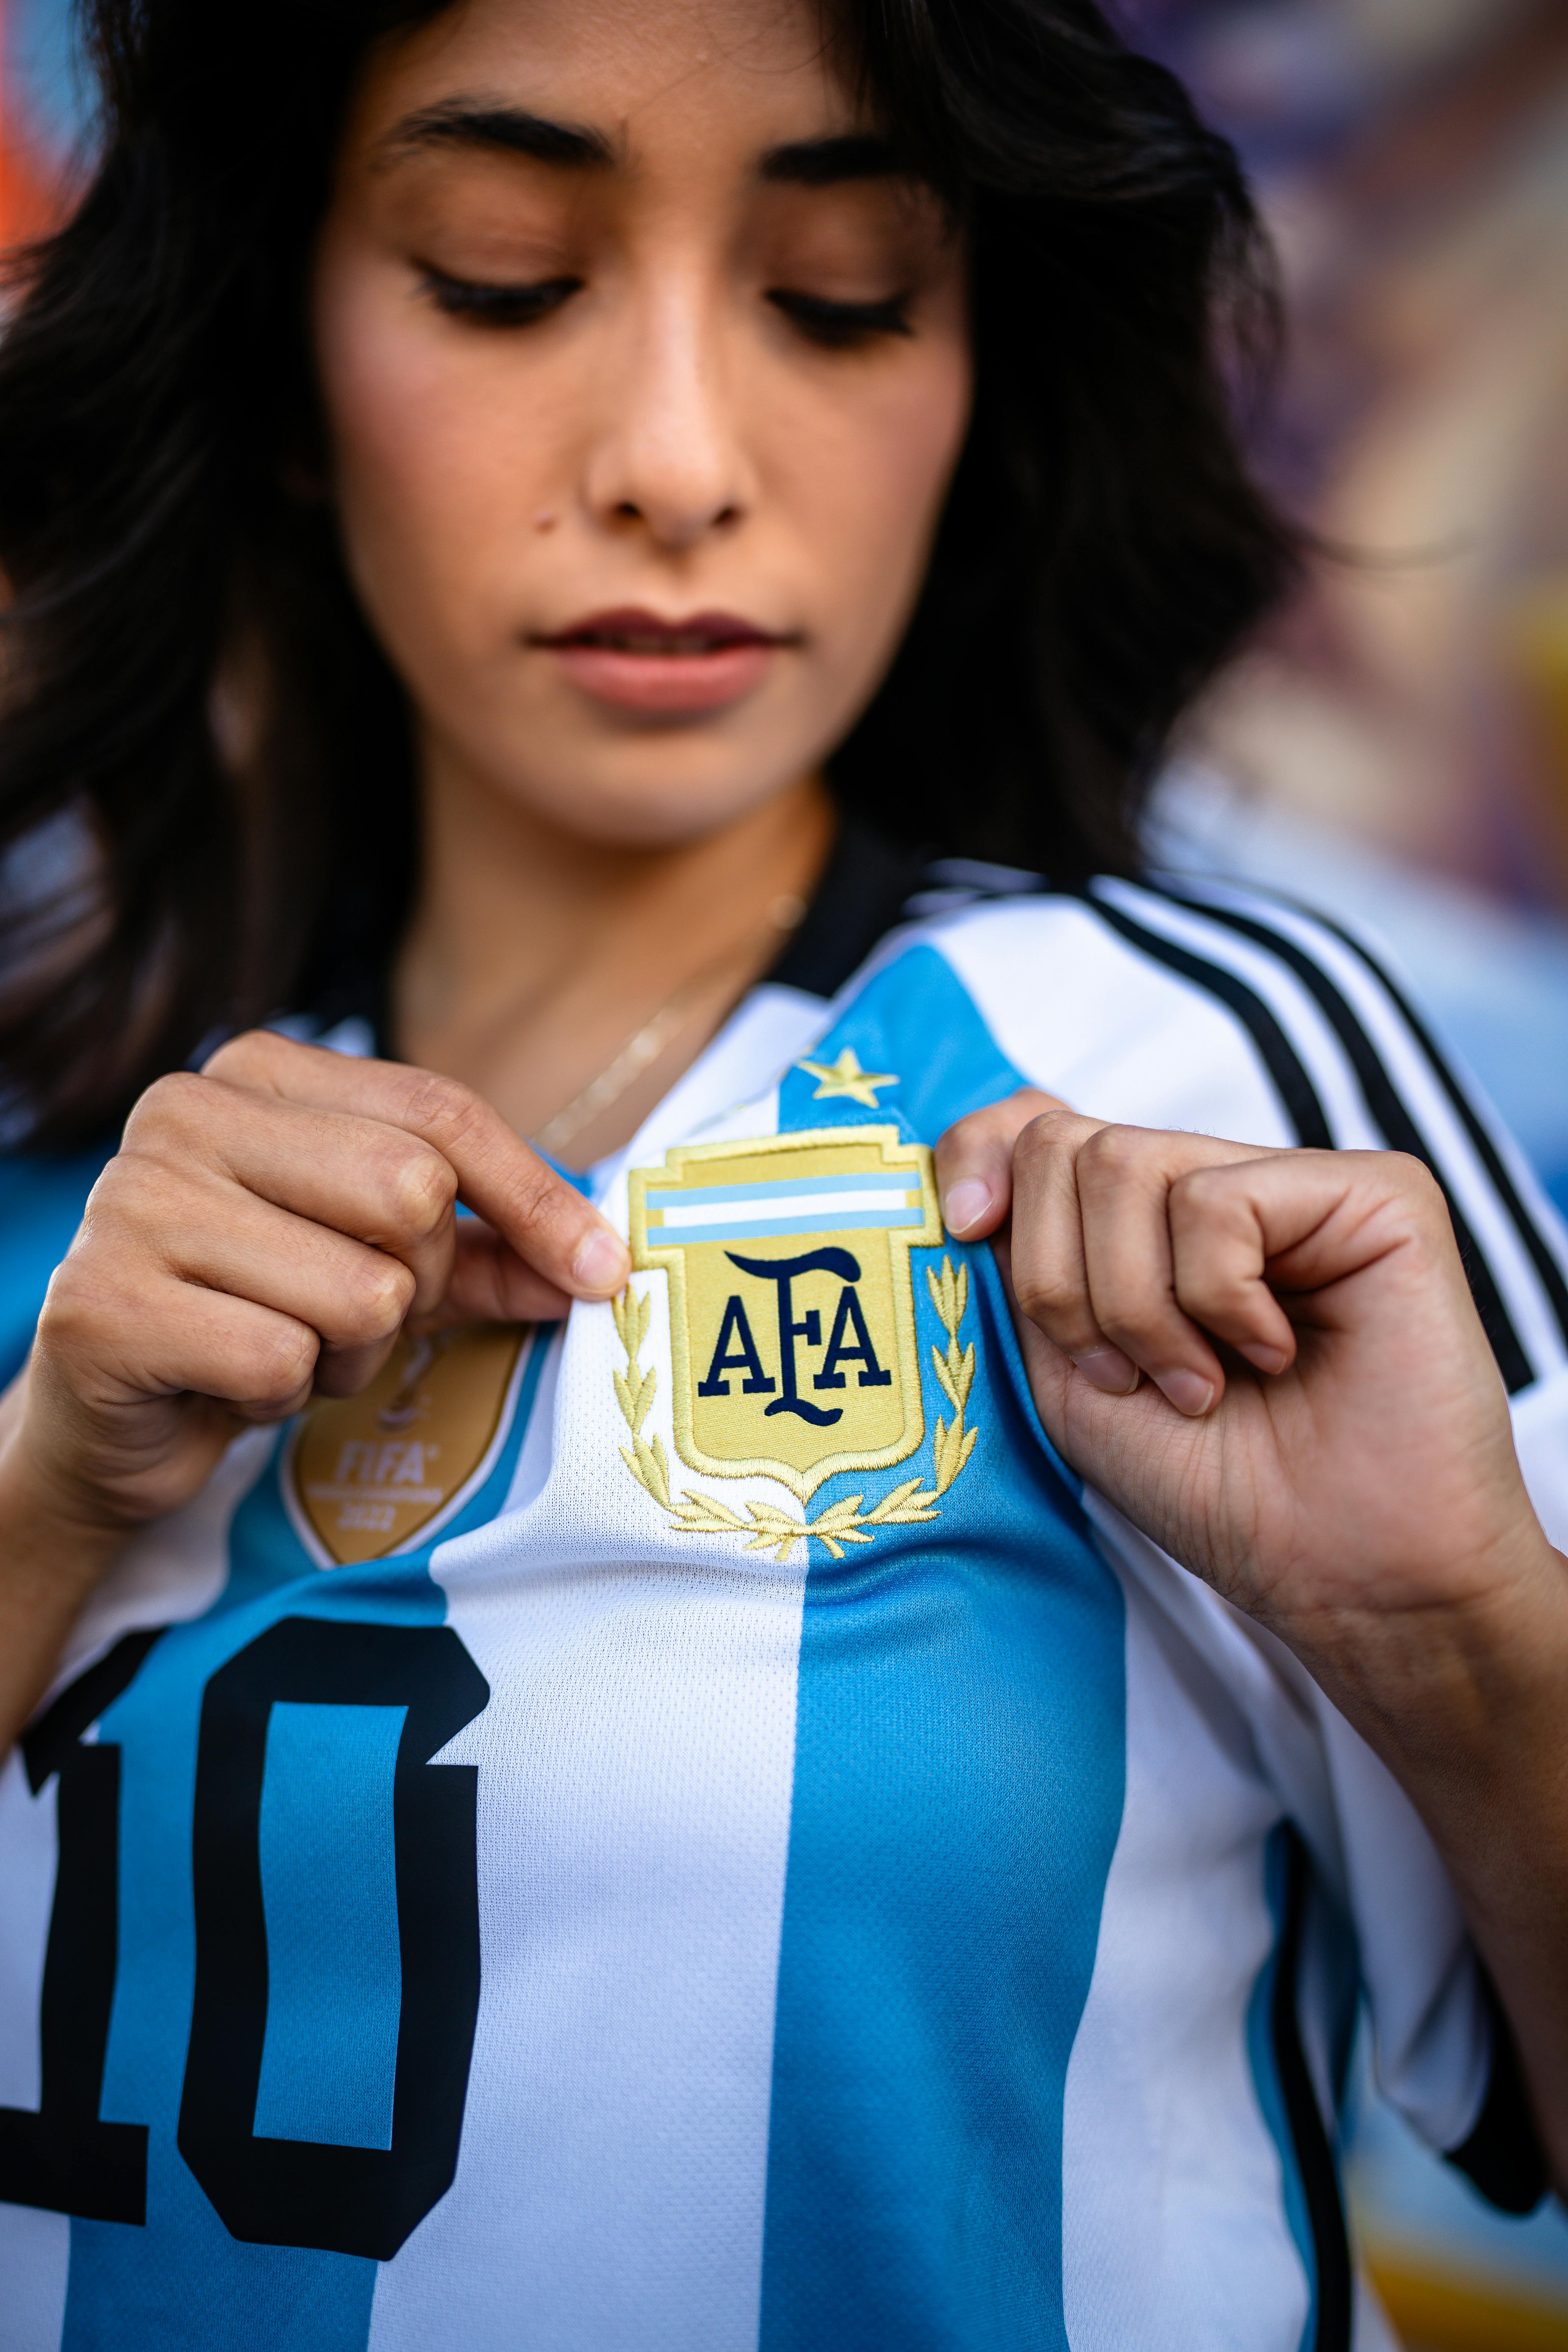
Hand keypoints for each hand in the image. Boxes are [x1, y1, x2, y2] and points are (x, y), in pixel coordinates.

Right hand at [7, 1030, 629, 1547]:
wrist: (114, 1419)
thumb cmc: (258, 1318)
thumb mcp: (389, 1271)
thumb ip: (489, 1255)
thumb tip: (601, 1265)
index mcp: (255, 1072)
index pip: (440, 1112)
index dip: (535, 1197)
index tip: (601, 1272)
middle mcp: (182, 1111)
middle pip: (408, 1192)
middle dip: (412, 1286)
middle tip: (349, 1320)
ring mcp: (129, 1201)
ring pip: (355, 1290)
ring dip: (346, 1353)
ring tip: (283, 1350)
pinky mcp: (103, 1304)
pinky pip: (278, 1358)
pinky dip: (278, 1395)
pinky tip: (229, 1384)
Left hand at [935, 1094, 1557, 1676]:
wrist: (1344, 1571)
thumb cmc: (1216, 1488)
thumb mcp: (1069, 1378)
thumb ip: (1021, 1272)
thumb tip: (973, 1188)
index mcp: (1149, 1223)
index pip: (1034, 1122)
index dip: (978, 1154)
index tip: (965, 1230)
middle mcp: (1220, 1181)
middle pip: (1064, 1145)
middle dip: (1060, 1281)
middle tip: (1127, 1377)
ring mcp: (1296, 1179)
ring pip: (1124, 1164)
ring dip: (1135, 1307)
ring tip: (1200, 1383)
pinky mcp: (1374, 1189)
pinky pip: (1218, 1201)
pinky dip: (1220, 1302)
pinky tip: (1275, 1356)